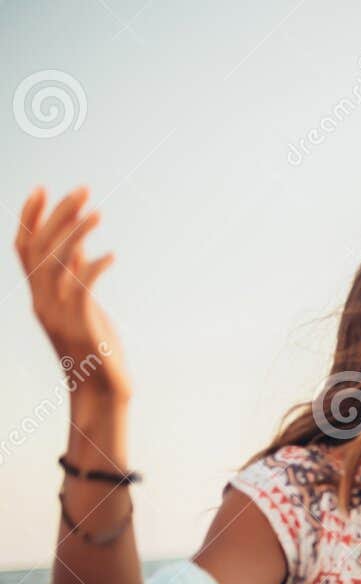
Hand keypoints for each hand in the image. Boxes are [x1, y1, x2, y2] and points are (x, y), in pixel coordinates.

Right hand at [15, 187, 129, 406]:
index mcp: (39, 296)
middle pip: (40, 248)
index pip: (24, 248)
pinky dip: (94, 268)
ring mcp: (59, 315)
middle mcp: (43, 302)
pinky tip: (112, 255)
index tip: (42, 188)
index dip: (29, 217)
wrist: (101, 393)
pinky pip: (82, 289)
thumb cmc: (95, 348)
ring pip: (57, 264)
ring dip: (76, 233)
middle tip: (83, 189)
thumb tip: (76, 243)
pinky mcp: (82, 326)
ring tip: (98, 212)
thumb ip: (75, 276)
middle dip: (59, 214)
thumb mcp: (82, 307)